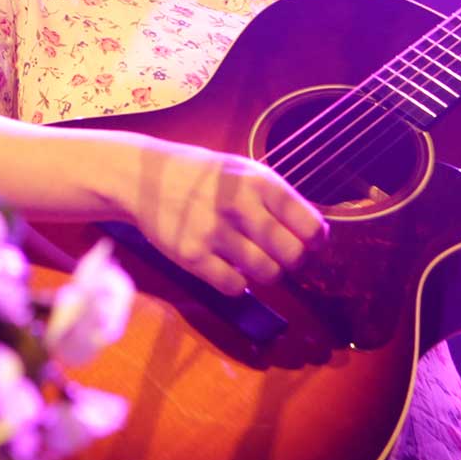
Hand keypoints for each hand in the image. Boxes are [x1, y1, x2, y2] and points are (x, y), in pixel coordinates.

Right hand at [122, 140, 326, 295]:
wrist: (145, 177)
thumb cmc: (203, 177)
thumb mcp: (245, 172)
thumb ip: (279, 200)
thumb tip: (316, 235)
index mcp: (259, 183)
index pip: (311, 227)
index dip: (316, 243)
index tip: (309, 246)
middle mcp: (239, 206)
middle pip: (293, 256)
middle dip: (292, 263)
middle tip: (280, 258)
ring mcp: (213, 232)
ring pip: (267, 274)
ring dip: (265, 273)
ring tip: (251, 260)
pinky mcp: (191, 255)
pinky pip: (233, 287)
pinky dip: (236, 284)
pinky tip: (227, 267)